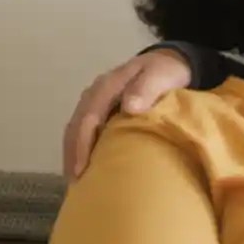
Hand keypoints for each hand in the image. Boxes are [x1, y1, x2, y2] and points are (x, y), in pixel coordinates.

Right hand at [61, 49, 191, 178]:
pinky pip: (84, 130)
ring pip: (76, 129)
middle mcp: (95, 93)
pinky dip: (80, 148)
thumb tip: (130, 107)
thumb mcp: (161, 75)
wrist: (171, 60)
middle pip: (76, 125)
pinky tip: (84, 166)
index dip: (83, 144)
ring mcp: (95, 101)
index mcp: (108, 85)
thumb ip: (147, 88)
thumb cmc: (166, 72)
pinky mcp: (100, 109)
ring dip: (73, 153)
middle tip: (75, 182)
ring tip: (76, 181)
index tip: (82, 168)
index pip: (89, 117)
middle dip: (73, 154)